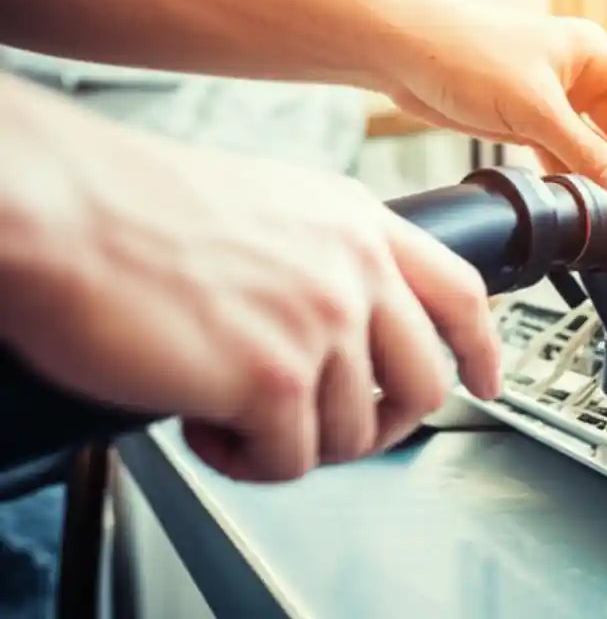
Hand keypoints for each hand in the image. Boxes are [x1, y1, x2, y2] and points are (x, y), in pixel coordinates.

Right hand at [0, 82, 497, 481]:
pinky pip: (292, 459)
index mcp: (358, 222)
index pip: (461, 291)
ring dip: (298, 442)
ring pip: (355, 431)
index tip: (486, 378)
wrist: (63, 208)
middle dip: (388, 423)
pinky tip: (208, 427)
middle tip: (342, 430)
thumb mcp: (271, 203)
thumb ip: (325, 254)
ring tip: (236, 418)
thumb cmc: (135, 205)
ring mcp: (322, 324)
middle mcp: (355, 271)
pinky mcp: (275, 379)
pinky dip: (249, 460)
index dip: (483, 347)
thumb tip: (341, 319)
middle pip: (424, 381)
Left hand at [380, 0, 606, 185]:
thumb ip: (582, 152)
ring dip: (606, 174)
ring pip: (593, 144)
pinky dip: (572, 177)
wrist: (400, 52)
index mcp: (592, 54)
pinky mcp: (523, 120)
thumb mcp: (533, 107)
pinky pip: (561, 154)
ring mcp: (550, 99)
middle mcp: (577, 75)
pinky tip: (583, 202)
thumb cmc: (465, 52)